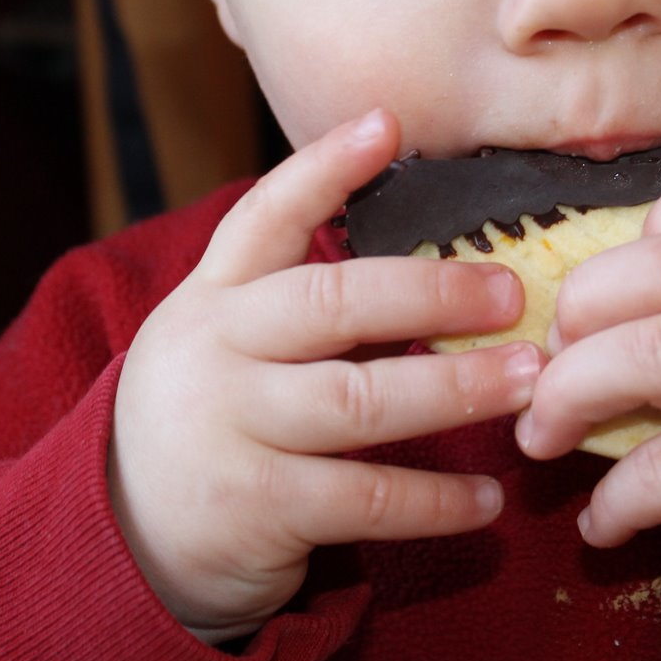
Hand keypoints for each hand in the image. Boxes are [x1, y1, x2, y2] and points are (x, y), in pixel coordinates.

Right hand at [110, 110, 540, 642]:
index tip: (388, 123)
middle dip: (433, 292)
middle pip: (332, 302)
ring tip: (528, 382)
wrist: (131, 538)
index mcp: (214, 298)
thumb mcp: (229, 340)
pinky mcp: (255, 508)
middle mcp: (214, 352)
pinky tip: (488, 498)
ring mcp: (230, 429)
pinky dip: (437, 500)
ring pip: (360, 400)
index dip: (325, 167)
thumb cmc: (217, 419)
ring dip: (456, 389)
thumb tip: (438, 259)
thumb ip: (301, 297)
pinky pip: (366, 498)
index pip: (264, 217)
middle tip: (513, 292)